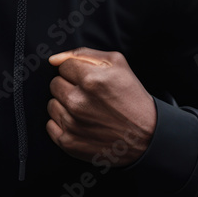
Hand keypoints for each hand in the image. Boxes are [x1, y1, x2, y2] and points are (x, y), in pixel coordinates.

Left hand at [46, 47, 156, 166]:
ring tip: (86, 110)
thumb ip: (82, 54)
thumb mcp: (117, 64)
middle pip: (54, 84)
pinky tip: (81, 124)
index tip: (90, 81)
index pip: (63, 67)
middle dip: (69, 87)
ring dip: (65, 105)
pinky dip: (63, 124)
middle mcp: (77, 101)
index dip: (77, 72)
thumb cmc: (131, 96)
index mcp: (90, 79)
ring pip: (51, 104)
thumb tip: (53, 60)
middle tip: (89, 96)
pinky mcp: (68, 142)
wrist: (146, 136)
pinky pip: (50, 125)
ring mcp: (72, 123)